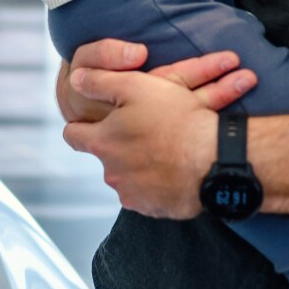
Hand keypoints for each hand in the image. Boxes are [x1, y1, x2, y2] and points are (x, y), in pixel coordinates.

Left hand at [61, 53, 254, 218]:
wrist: (214, 159)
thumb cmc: (177, 120)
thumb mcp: (136, 87)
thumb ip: (100, 82)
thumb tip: (75, 80)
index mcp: (103, 142)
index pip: (73, 136)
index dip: (79, 127)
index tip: (90, 123)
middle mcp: (111, 173)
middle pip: (105, 157)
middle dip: (118, 146)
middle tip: (144, 132)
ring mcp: (132, 194)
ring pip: (126, 177)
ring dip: (138, 166)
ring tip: (163, 151)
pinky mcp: (153, 209)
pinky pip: (148, 195)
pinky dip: (156, 185)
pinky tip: (174, 170)